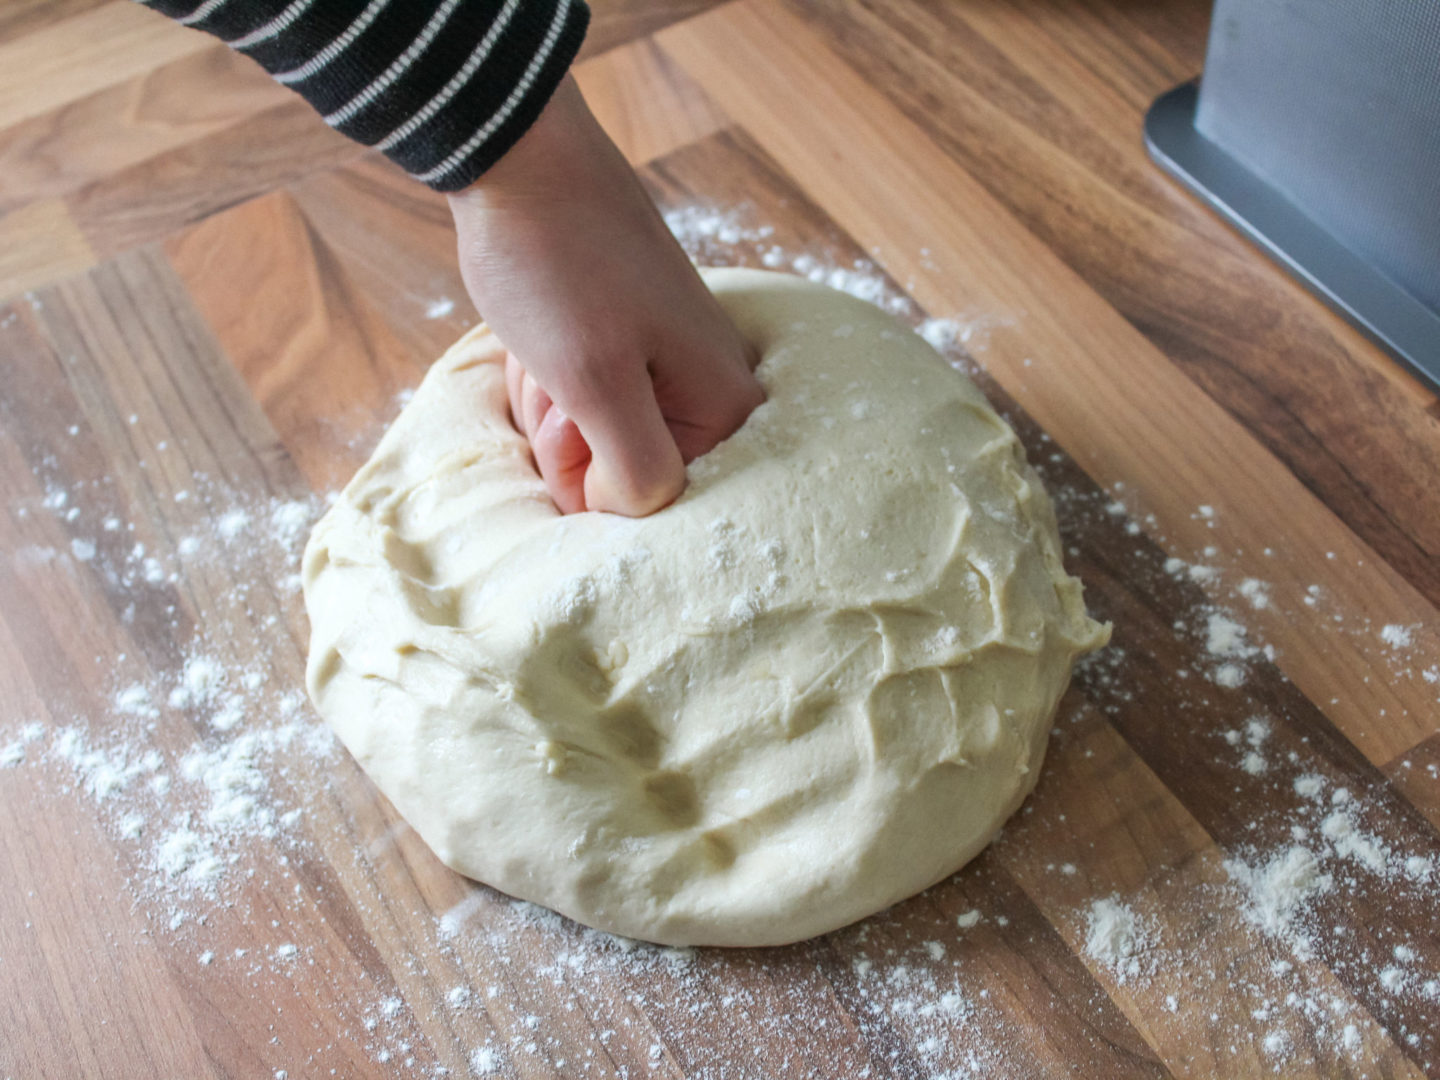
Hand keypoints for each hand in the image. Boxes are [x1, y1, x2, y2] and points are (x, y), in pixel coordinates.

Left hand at [447, 76, 763, 515]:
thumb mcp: (593, 384)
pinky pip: (590, 391)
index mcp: (726, 407)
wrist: (525, 160)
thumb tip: (642, 511)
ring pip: (598, 431)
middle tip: (555, 371)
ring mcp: (677, 358)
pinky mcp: (640, 335)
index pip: (648, 501)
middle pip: (624, 468)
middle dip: (567, 433)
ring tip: (547, 343)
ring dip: (552, 400)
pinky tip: (544, 334)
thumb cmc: (560, 267)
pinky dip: (554, 374)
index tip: (567, 416)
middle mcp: (717, 386)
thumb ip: (638, 470)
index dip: (585, 472)